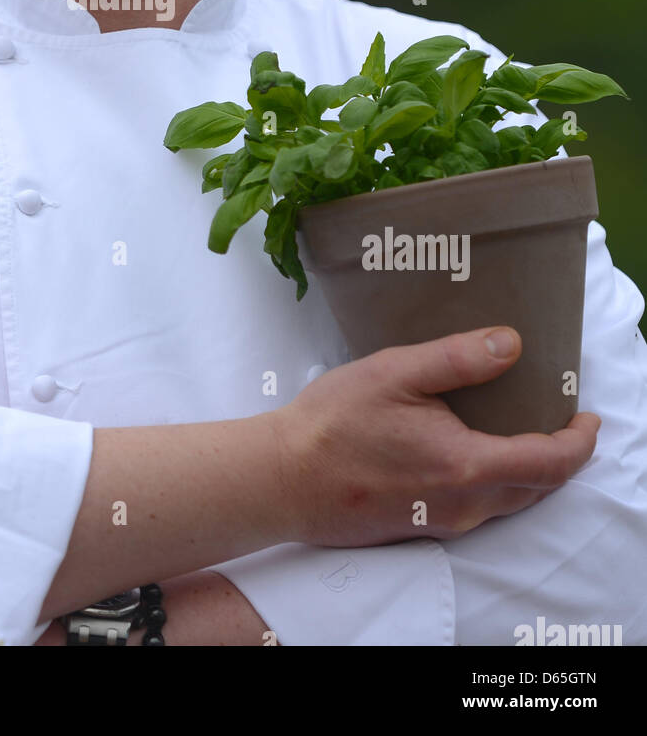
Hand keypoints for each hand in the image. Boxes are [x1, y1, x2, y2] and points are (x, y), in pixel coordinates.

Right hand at [270, 325, 601, 547]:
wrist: (282, 479)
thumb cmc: (332, 424)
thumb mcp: (395, 373)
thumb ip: (457, 358)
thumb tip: (511, 344)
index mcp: (465, 466)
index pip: (550, 462)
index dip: (579, 441)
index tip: (588, 416)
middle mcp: (463, 505)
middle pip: (536, 488)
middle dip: (559, 456)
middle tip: (560, 418)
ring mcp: (442, 522)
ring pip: (508, 501)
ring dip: (526, 470)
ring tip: (520, 429)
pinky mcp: (420, 527)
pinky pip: (478, 508)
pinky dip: (494, 481)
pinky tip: (470, 451)